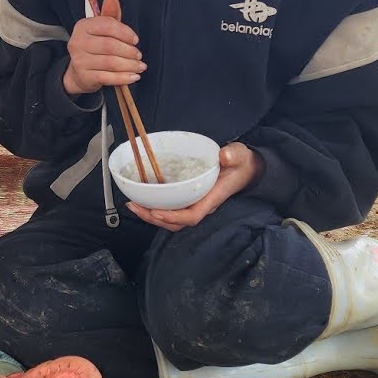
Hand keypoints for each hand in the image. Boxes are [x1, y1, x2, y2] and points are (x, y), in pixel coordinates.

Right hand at [63, 14, 145, 95]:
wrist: (79, 73)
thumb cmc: (94, 48)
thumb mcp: (101, 29)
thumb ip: (109, 14)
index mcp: (83, 26)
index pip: (107, 25)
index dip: (125, 32)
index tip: (135, 40)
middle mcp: (78, 42)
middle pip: (110, 45)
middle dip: (129, 51)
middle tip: (138, 55)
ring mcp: (80, 60)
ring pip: (111, 63)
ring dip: (130, 65)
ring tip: (139, 66)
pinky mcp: (85, 76)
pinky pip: (108, 77)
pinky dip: (124, 78)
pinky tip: (133, 76)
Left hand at [128, 143, 263, 231]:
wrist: (245, 170)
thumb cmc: (240, 164)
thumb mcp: (239, 156)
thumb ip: (233, 155)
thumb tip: (224, 155)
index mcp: (213, 198)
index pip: (192, 216)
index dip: (173, 217)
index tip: (156, 211)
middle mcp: (203, 205)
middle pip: (177, 222)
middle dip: (154, 218)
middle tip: (135, 206)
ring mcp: (196, 204)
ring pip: (172, 219)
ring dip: (151, 215)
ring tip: (133, 205)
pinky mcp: (189, 200)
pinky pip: (171, 209)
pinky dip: (155, 207)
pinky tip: (142, 198)